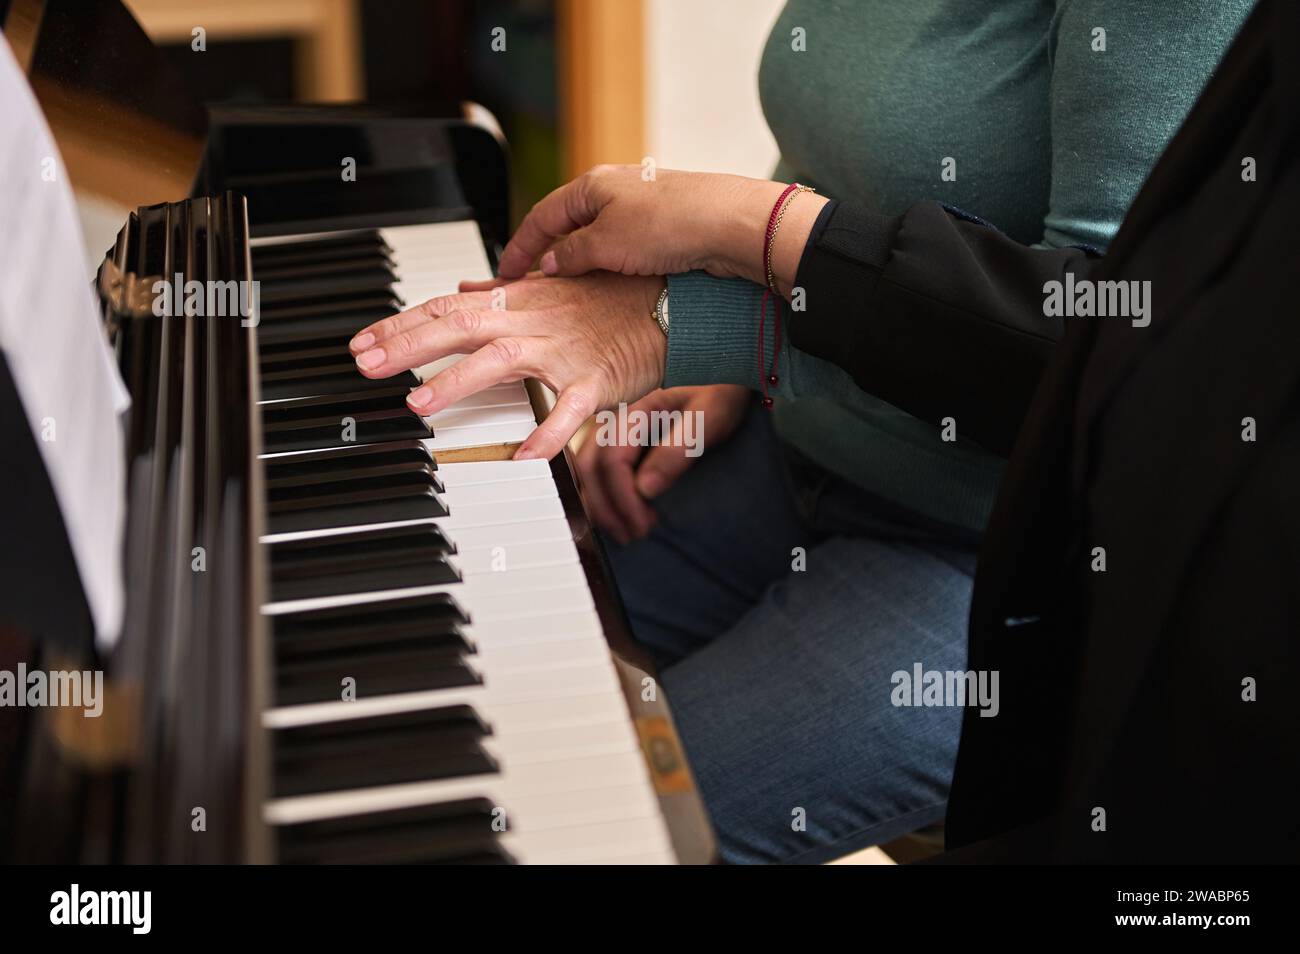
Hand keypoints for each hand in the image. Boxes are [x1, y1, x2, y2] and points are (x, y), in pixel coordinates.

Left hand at [349, 273, 666, 460]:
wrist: (672, 302)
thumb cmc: (613, 297)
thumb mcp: (552, 286)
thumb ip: (504, 291)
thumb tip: (464, 288)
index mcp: (519, 300)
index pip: (448, 308)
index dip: (401, 324)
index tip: (362, 342)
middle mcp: (533, 321)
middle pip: (459, 328)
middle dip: (408, 347)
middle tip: (366, 366)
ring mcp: (563, 352)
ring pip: (501, 362)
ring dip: (457, 382)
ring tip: (419, 405)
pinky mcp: (595, 381)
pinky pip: (568, 412)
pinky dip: (546, 434)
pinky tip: (522, 457)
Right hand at [497, 165, 827, 296]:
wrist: (730, 225)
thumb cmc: (671, 222)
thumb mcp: (606, 243)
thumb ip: (571, 254)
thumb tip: (549, 264)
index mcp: (592, 185)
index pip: (541, 217)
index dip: (520, 247)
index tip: (505, 273)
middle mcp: (616, 191)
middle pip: (568, 227)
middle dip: (549, 257)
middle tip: (535, 288)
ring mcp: (641, 209)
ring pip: (598, 242)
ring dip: (582, 268)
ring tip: (572, 296)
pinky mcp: (665, 229)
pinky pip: (624, 252)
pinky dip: (610, 271)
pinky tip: (611, 290)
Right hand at [576, 385, 750, 543]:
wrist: (725, 362)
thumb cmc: (720, 385)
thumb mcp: (708, 416)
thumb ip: (677, 450)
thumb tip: (644, 488)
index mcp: (635, 409)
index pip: (612, 460)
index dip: (622, 497)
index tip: (642, 524)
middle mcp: (616, 415)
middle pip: (590, 467)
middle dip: (606, 507)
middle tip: (631, 536)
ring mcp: (615, 423)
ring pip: (589, 468)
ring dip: (602, 503)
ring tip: (627, 531)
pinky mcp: (623, 433)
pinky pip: (601, 465)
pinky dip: (606, 492)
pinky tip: (626, 510)